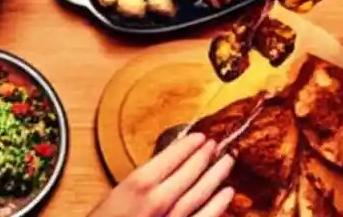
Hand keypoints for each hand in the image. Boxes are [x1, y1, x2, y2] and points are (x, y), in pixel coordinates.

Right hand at [88, 133, 234, 216]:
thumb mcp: (115, 195)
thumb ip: (140, 183)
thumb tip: (161, 170)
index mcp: (138, 183)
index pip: (172, 156)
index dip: (189, 145)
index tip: (200, 137)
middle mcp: (157, 200)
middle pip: (189, 172)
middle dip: (205, 156)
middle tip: (217, 145)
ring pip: (200, 193)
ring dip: (216, 175)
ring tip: (227, 162)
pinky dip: (218, 205)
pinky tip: (226, 194)